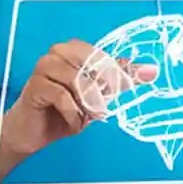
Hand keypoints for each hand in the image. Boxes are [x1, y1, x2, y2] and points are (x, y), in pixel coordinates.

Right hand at [1, 39, 157, 157]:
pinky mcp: (35, 86)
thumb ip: (120, 82)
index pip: (101, 55)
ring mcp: (43, 68)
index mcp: (73, 51)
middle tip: (101, 106)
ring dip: (87, 103)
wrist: (31, 133)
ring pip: (77, 79)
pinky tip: (73, 122)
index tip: (129, 87)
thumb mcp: (98, 96)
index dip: (116, 72)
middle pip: (90, 62)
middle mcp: (57, 53)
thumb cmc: (63, 111)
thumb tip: (150, 71)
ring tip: (86, 116)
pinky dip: (73, 113)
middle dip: (102, 88)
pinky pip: (62, 95)